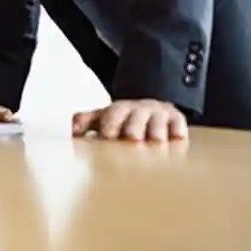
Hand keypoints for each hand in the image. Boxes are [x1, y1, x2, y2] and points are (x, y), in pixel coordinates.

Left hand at [72, 99, 187, 141]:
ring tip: (156, 142)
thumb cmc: (122, 119)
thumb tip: (72, 130)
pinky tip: (177, 140)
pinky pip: (179, 125)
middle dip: (134, 127)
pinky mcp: (177, 121)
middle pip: (136, 118)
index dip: (111, 124)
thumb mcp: (102, 117)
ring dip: (156, 132)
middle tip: (132, 139)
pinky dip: (178, 132)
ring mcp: (159, 115)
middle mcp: (139, 110)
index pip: (114, 114)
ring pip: (158, 122)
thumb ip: (84, 121)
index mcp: (119, 110)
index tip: (107, 135)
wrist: (151, 108)